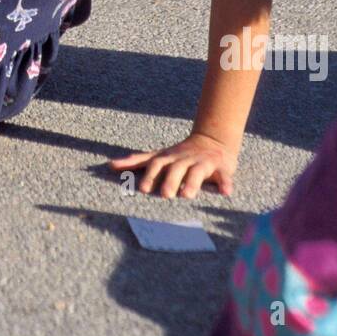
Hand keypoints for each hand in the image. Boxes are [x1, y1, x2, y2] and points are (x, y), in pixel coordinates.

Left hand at [108, 131, 237, 198]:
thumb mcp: (158, 155)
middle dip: (170, 180)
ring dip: (192, 183)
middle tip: (164, 195)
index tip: (142, 189)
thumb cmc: (179, 154)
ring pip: (197, 171)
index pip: (157, 164)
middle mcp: (184, 159)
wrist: (212, 140)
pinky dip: (225, 183)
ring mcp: (202, 162)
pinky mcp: (221, 168)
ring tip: (187, 195)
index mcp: (169, 158)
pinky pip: (223, 175)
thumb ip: (137, 161)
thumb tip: (111, 165)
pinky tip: (226, 192)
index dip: (150, 175)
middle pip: (176, 168)